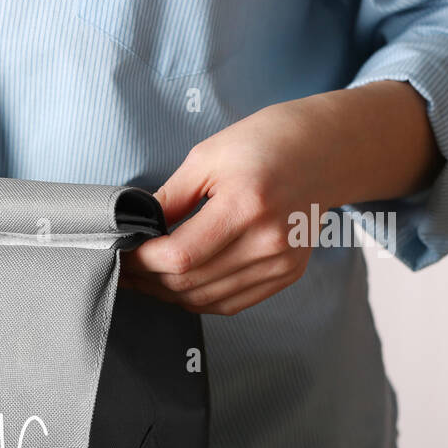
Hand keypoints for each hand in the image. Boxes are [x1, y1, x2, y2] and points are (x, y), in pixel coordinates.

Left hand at [123, 81, 438, 314]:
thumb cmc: (265, 143)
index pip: (180, 256)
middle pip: (190, 284)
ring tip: (146, 277)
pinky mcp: (287, 274)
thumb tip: (134, 229)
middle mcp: (269, 241)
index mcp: (247, 205)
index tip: (122, 252)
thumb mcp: (207, 157)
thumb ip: (169, 199)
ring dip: (168, 294)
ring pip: (206, 300)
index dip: (142, 262)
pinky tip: (178, 284)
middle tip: (125, 268)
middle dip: (148, 280)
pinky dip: (197, 299)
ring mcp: (281, 262)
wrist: (326, 151)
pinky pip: (230, 303)